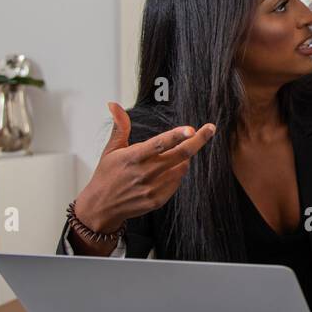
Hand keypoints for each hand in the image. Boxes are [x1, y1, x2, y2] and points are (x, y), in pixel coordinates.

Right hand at [73, 102, 215, 233]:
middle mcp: (144, 173)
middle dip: (198, 140)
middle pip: (179, 155)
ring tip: (173, 154)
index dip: (176, 136)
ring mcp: (152, 188)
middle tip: (210, 129)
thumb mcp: (111, 150)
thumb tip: (114, 104)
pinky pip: (177, 182)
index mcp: (133, 157)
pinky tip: (167, 170)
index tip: (191, 128)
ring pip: (181, 168)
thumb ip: (120, 127)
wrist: (102, 206)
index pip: (159, 144)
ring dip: (184, 158)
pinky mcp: (158, 200)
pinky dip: (177, 172)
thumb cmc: (107, 174)